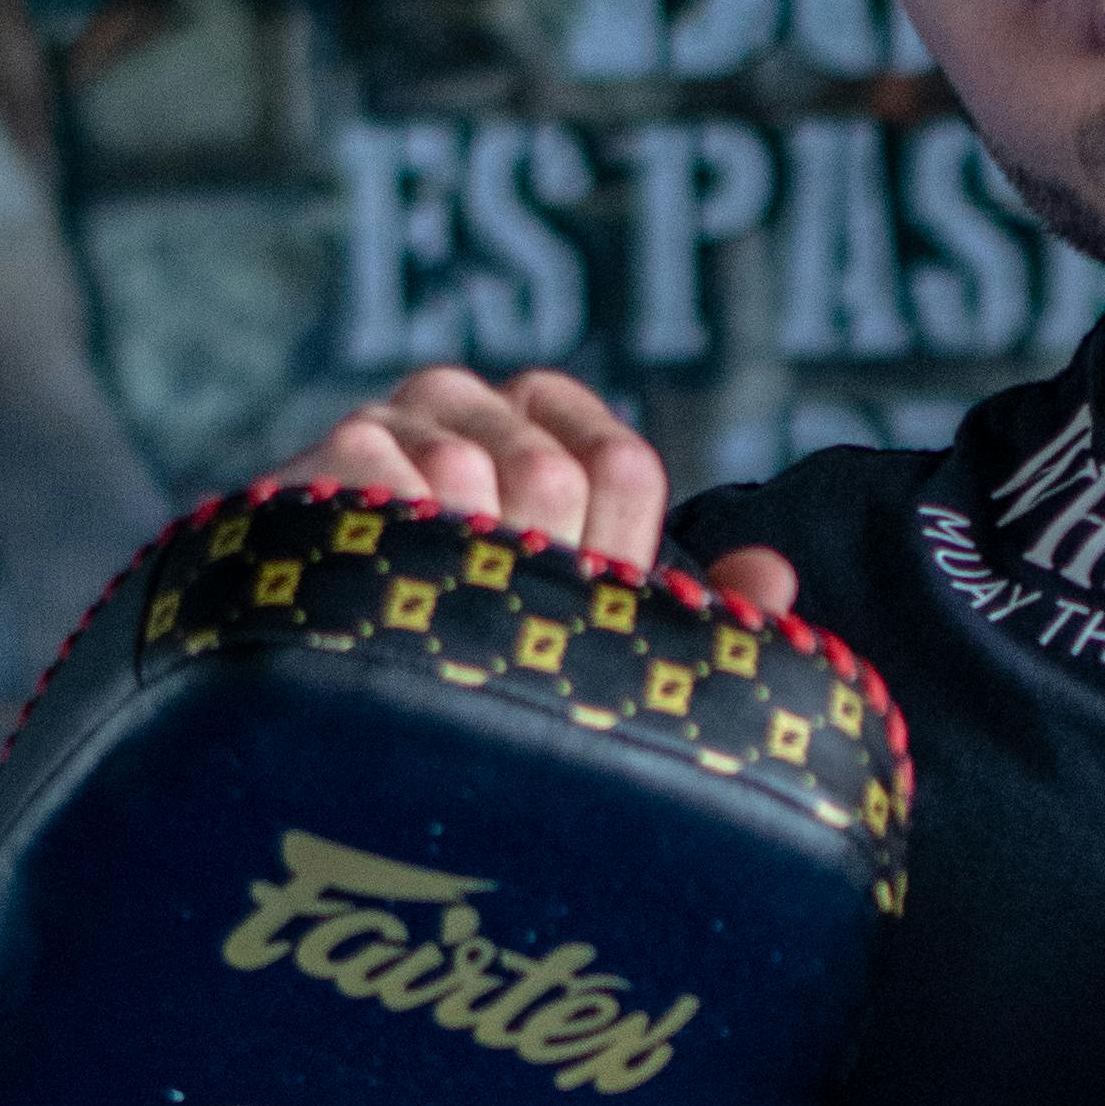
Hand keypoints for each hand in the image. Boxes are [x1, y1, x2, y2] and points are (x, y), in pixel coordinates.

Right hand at [276, 365, 799, 625]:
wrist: (328, 701)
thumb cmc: (478, 656)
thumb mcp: (592, 634)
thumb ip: (690, 608)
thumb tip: (776, 579)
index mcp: (542, 426)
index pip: (620, 461)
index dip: (610, 546)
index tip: (570, 594)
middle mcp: (467, 404)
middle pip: (555, 469)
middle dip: (537, 566)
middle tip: (494, 618)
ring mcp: (395, 421)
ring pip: (473, 475)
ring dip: (463, 565)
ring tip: (434, 609)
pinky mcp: (330, 453)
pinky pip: (390, 485)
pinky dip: (394, 547)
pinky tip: (377, 588)